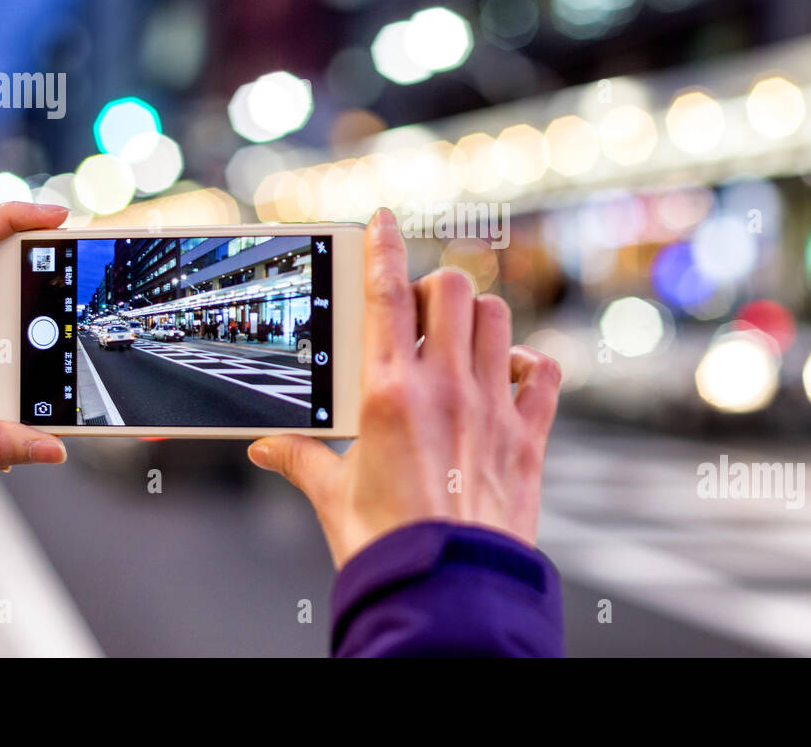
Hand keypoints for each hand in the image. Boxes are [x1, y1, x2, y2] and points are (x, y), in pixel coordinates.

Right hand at [248, 209, 561, 567]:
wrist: (447, 591)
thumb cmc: (386, 545)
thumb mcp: (332, 496)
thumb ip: (300, 459)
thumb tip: (265, 448)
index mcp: (388, 392)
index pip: (387, 293)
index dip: (384, 245)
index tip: (383, 219)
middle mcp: (446, 386)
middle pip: (451, 290)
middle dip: (434, 288)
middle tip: (419, 313)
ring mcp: (494, 407)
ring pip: (499, 319)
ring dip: (478, 318)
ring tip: (461, 340)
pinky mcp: (528, 436)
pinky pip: (546, 375)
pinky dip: (532, 366)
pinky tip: (514, 376)